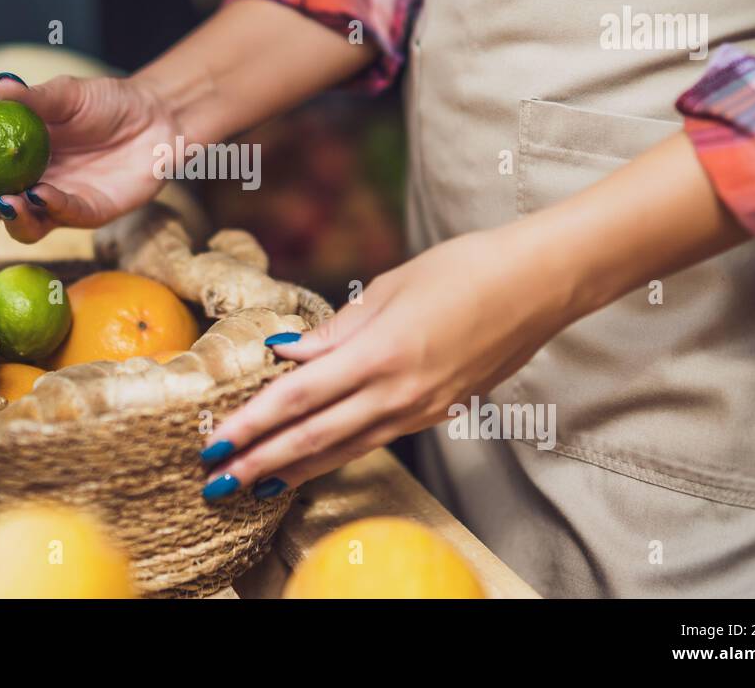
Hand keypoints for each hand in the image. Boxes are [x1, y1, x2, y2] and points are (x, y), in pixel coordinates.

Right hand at [0, 73, 180, 242]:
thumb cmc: (108, 103)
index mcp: (16, 156)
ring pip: (24, 224)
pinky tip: (42, 195)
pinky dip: (51, 208)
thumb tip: (1, 84)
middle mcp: (31, 184)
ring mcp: (59, 204)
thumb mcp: (69, 94)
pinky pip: (65, 216)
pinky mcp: (89, 213)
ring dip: (9, 216)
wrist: (157, 118)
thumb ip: (36, 96)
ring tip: (4, 199)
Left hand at [200, 225, 576, 498]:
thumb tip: (287, 352)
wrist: (538, 285)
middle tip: (218, 482)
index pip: (298, 398)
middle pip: (314, 438)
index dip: (252, 423)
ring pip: (345, 450)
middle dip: (261, 463)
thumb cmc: (463, 269)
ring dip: (294, 471)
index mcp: (380, 355)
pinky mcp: (437, 413)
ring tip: (255, 484)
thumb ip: (336, 329)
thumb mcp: (391, 286)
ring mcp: (421, 410)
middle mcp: (398, 393)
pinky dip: (337, 456)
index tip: (216, 440)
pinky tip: (313, 461)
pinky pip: (375, 441)